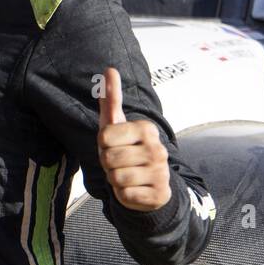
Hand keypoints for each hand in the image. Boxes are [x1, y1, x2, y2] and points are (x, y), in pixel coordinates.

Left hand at [97, 67, 171, 211]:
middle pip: (108, 159)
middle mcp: (157, 149)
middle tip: (120, 163)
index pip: (104, 136)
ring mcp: (160, 172)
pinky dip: (124, 195)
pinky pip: (125, 195)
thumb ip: (111, 99)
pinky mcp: (159, 194)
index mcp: (146, 129)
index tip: (114, 146)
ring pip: (116, 178)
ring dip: (115, 180)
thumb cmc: (126, 150)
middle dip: (108, 164)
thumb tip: (109, 69)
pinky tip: (135, 189)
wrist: (149, 184)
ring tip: (127, 175)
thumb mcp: (115, 125)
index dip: (103, 145)